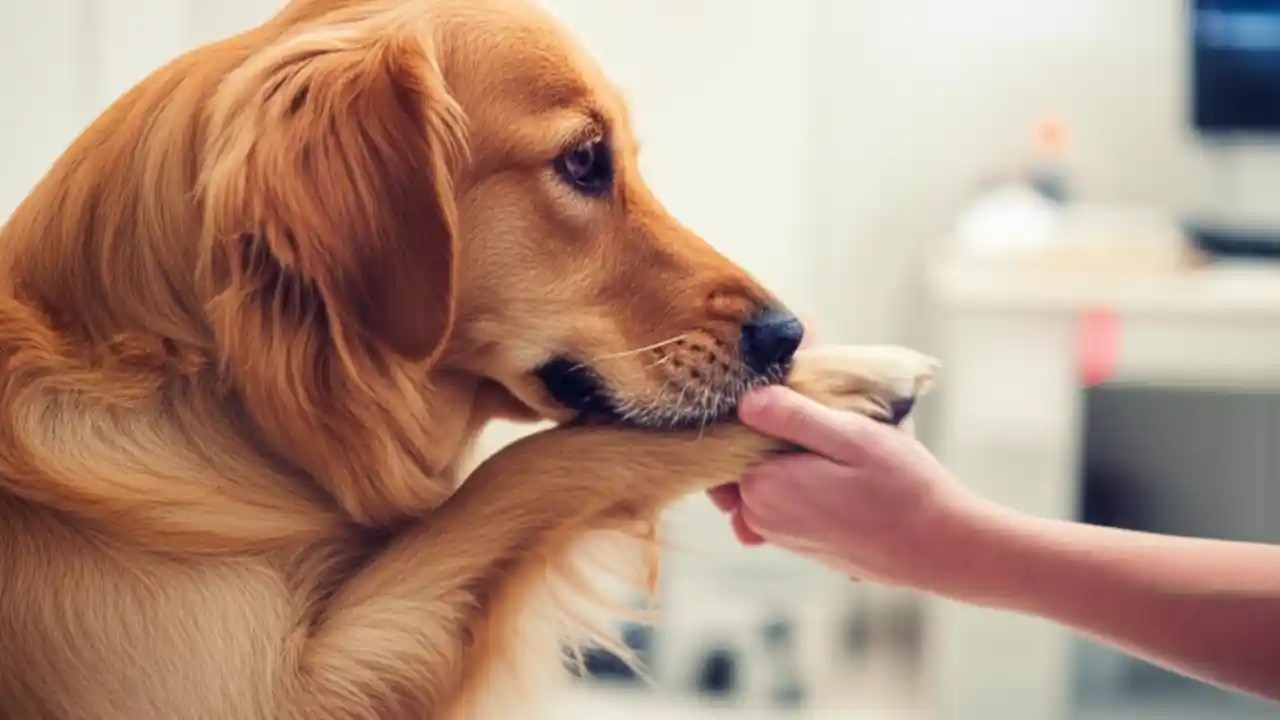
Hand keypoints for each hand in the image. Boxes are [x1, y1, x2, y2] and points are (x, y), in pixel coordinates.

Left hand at [712, 386, 991, 591]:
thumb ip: (793, 417)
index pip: (728, 433)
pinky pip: (778, 501)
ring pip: (760, 478)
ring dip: (783, 457)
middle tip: (815, 410)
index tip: (787, 390)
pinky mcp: (798, 542)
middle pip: (740, 456)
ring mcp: (777, 534)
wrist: (940, 547)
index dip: (753, 406)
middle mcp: (758, 516)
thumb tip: (746, 400)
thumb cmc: (901, 487)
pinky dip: (795, 481)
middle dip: (766, 432)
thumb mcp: (851, 436)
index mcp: (762, 486)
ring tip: (831, 440)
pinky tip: (834, 471)